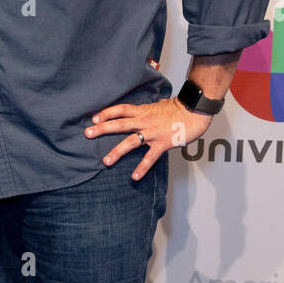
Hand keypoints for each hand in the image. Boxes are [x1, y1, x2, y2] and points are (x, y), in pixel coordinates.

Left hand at [85, 97, 213, 179]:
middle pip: (119, 124)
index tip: (94, 118)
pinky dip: (142, 167)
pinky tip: (134, 176)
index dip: (107, 113)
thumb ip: (148, 111)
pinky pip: (150, 157)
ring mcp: (153, 132)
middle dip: (102, 129)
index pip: (121, 110)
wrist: (195, 110)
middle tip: (87, 134)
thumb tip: (141, 112)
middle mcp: (145, 121)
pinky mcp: (163, 143)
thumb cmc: (180, 108)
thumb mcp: (159, 106)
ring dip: (117, 151)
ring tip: (106, 161)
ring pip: (130, 142)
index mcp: (143, 111)